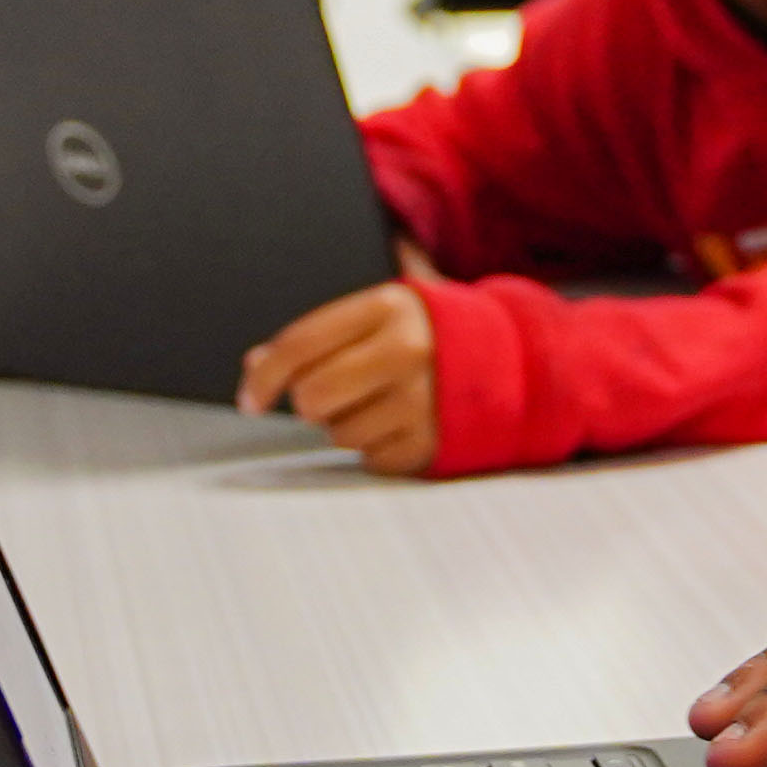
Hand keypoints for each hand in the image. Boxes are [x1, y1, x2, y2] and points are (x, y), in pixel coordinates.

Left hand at [240, 248, 447, 471]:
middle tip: (330, 395)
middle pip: (312, 396)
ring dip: (346, 425)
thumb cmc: (430, 336)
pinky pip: (370, 459)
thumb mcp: (382, 314)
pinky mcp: (434, 441)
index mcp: (387, 307)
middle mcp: (406, 351)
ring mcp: (423, 400)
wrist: (515, 361)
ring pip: (338, 433)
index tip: (251, 399)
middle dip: (310, 402)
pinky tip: (399, 424)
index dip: (264, 376)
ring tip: (379, 404)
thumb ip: (321, 333)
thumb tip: (255, 367)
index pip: (300, 344)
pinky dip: (376, 448)